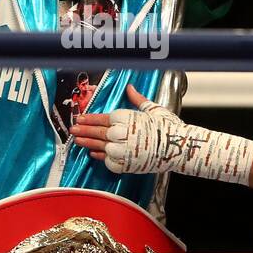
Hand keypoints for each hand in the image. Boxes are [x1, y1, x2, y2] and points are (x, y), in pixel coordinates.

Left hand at [71, 86, 185, 174]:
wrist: (179, 148)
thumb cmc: (168, 127)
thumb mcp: (153, 109)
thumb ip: (138, 99)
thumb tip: (129, 88)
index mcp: (127, 118)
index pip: (103, 118)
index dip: (90, 118)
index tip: (80, 118)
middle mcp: (122, 134)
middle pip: (98, 132)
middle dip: (84, 130)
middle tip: (72, 129)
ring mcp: (124, 150)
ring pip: (101, 146)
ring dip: (88, 143)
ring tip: (77, 141)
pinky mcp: (127, 164)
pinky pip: (109, 161)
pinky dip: (100, 157)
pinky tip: (93, 153)